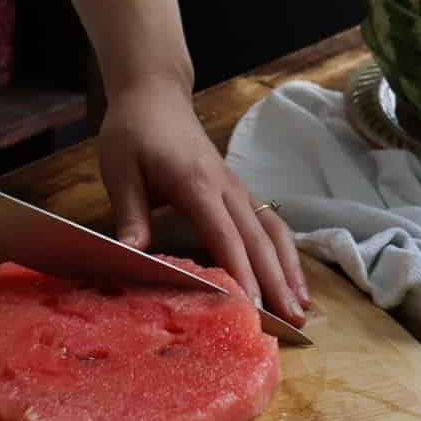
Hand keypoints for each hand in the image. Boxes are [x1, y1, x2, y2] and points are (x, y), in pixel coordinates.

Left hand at [97, 76, 309, 324]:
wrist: (154, 95)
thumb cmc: (133, 132)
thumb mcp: (120, 170)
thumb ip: (130, 214)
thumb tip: (132, 255)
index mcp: (196, 184)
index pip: (225, 236)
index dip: (241, 274)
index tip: (251, 308)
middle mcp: (226, 187)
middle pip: (257, 240)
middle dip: (275, 283)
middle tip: (289, 326)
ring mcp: (236, 188)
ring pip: (272, 232)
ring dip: (288, 270)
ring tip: (300, 310)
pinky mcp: (238, 191)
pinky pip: (268, 223)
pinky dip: (284, 252)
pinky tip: (290, 279)